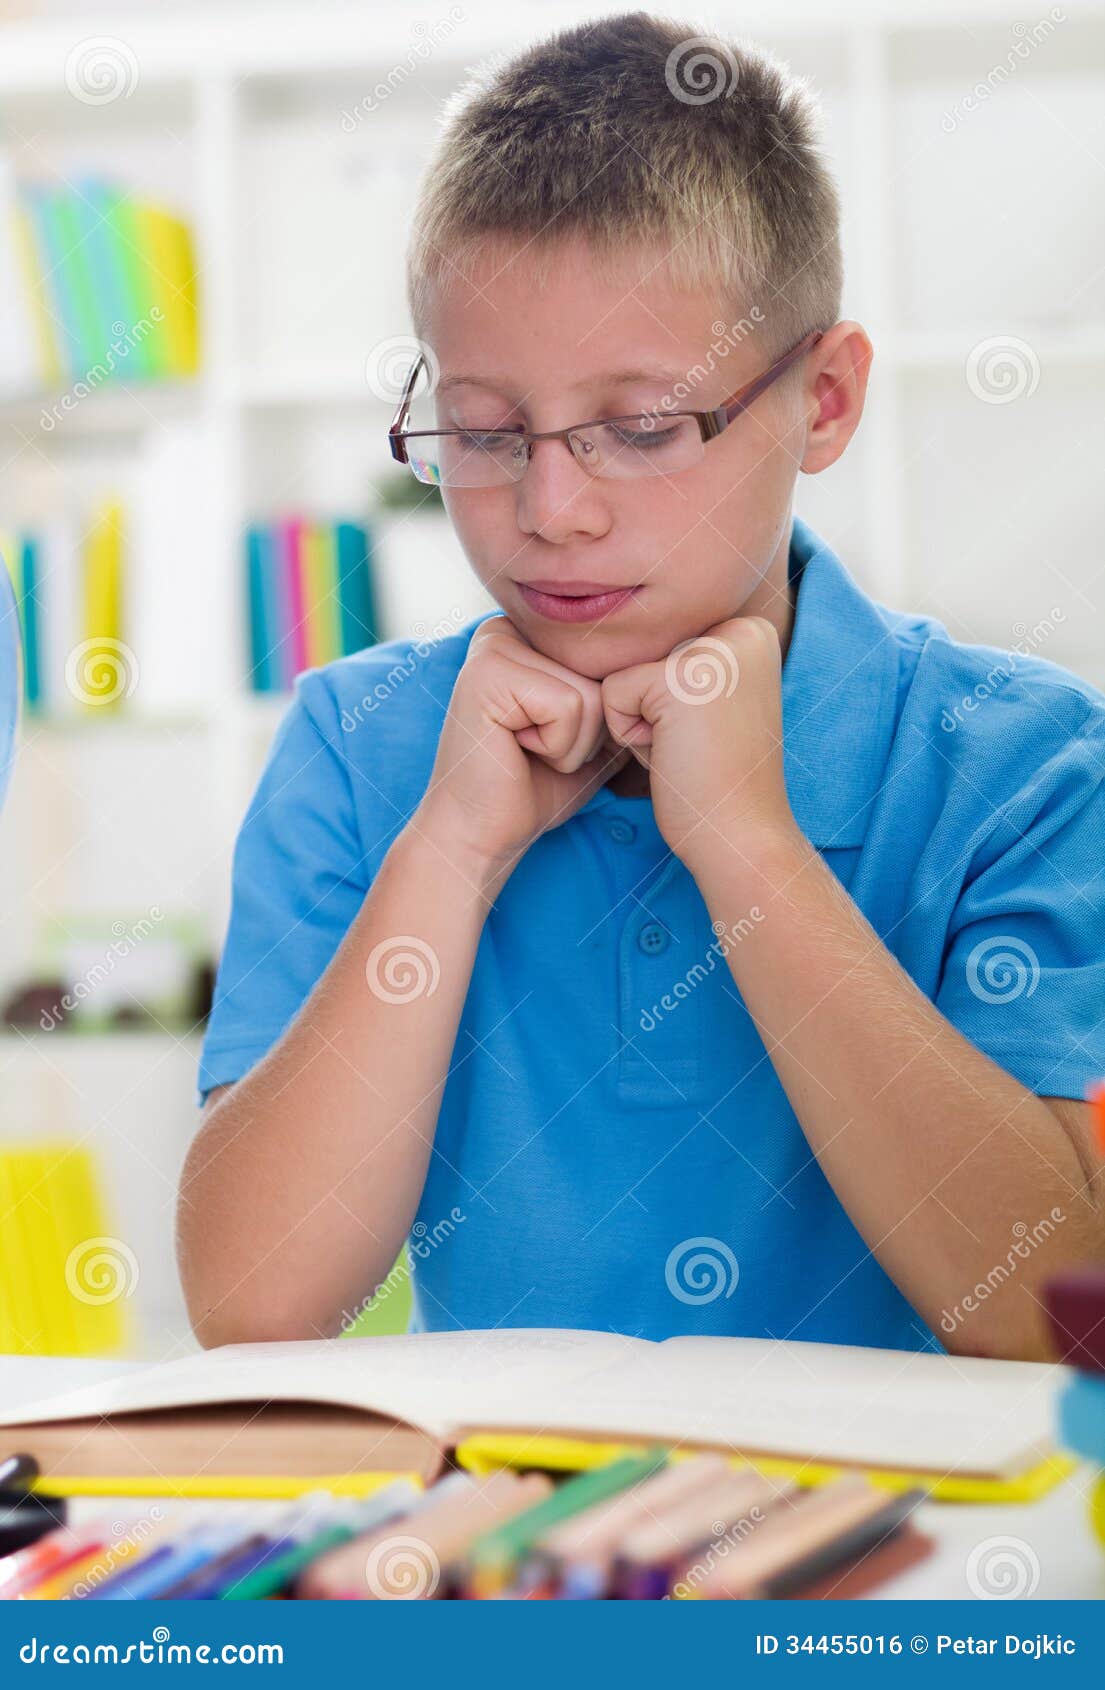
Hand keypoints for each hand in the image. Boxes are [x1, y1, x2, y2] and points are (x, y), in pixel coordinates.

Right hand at [417, 615, 627, 881]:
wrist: (481, 835)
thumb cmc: (538, 787)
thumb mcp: (596, 732)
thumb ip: (623, 694)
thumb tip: (682, 664)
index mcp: (529, 635)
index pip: (611, 664)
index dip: (605, 718)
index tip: (555, 741)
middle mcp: (508, 629)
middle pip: (603, 675)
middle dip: (591, 730)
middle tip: (541, 751)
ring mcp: (493, 645)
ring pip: (592, 693)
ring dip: (575, 742)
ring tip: (531, 752)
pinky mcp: (487, 674)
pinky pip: (570, 706)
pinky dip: (559, 747)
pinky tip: (519, 753)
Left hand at [601, 616, 796, 869]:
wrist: (743, 835)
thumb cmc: (718, 779)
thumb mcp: (710, 701)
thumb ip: (680, 663)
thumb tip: (613, 639)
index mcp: (750, 631)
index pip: (662, 645)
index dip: (667, 700)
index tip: (707, 732)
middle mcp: (739, 629)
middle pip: (642, 655)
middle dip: (652, 709)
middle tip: (695, 745)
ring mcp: (711, 650)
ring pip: (624, 674)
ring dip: (640, 723)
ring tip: (685, 748)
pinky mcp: (678, 679)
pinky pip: (612, 696)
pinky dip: (629, 736)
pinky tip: (673, 755)